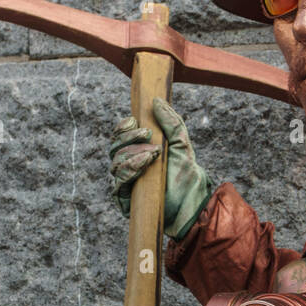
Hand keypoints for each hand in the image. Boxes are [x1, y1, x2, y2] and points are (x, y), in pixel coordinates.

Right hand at [108, 100, 213, 238]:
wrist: (191, 204)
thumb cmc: (186, 176)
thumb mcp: (182, 145)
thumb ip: (171, 122)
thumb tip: (157, 100)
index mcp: (138, 151)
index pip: (120, 135)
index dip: (123, 127)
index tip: (135, 121)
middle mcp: (129, 166)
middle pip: (114, 147)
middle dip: (129, 138)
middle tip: (148, 134)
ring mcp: (126, 183)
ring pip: (116, 163)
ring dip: (133, 154)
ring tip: (153, 154)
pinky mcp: (125, 200)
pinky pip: (119, 182)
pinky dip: (131, 169)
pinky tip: (144, 164)